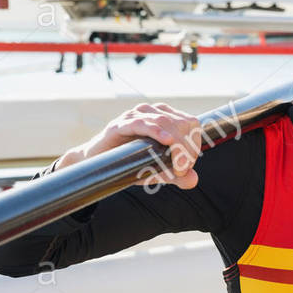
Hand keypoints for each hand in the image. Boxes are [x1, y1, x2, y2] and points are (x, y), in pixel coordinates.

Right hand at [55, 102, 202, 189]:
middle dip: (186, 148)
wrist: (98, 165)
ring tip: (176, 165)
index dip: (194, 144)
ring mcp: (135, 115)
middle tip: (180, 170)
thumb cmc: (129, 164)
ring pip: (164, 121)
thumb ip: (176, 176)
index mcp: (164, 116)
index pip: (191, 123)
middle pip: (180, 123)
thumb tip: (194, 180)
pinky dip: (156, 131)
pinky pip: (142, 123)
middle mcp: (151, 111)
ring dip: (176, 144)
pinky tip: (166, 140)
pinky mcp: (121, 124)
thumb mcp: (156, 171)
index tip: (186, 166)